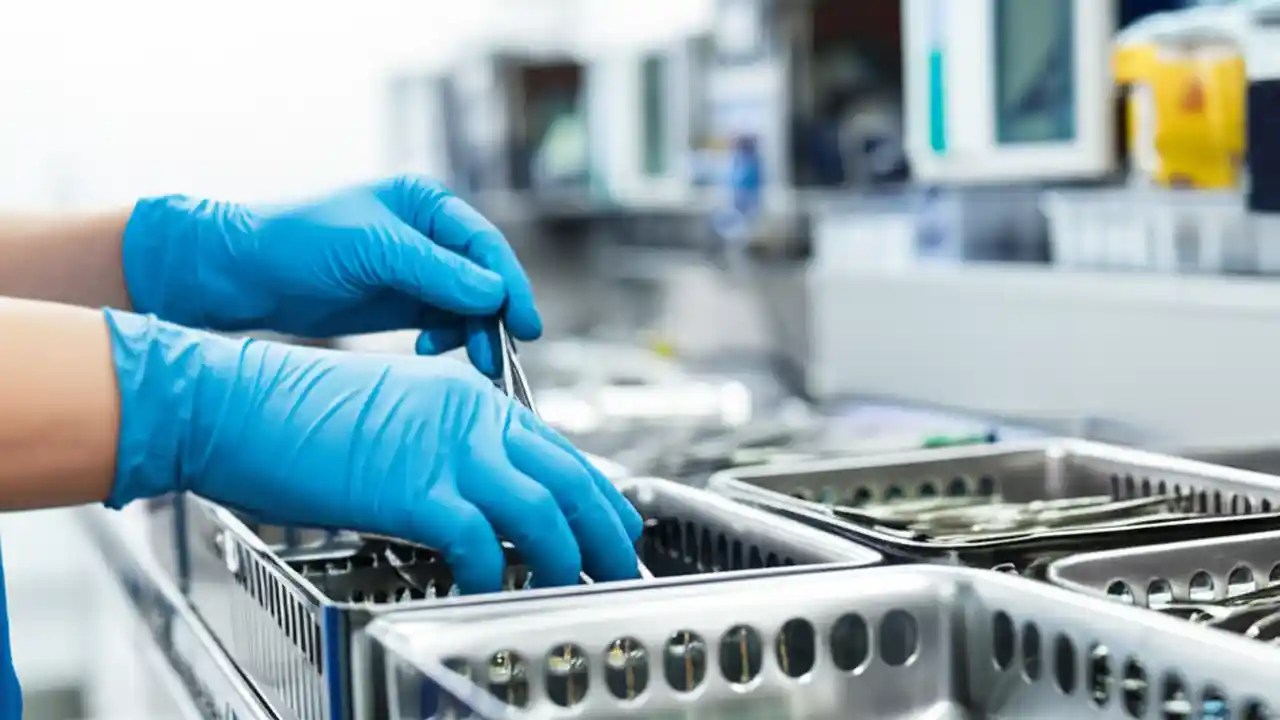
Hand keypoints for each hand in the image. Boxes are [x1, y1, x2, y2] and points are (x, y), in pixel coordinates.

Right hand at [103, 309, 641, 592]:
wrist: (236, 401)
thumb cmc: (296, 412)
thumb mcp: (393, 410)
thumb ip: (444, 439)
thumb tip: (474, 484)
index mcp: (469, 396)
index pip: (557, 447)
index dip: (598, 492)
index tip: (614, 524)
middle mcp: (471, 416)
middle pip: (569, 477)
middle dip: (606, 530)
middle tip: (622, 565)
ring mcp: (446, 450)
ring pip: (542, 510)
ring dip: (567, 558)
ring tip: (573, 589)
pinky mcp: (413, 488)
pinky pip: (480, 542)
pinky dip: (495, 574)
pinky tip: (491, 591)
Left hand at [121, 176, 540, 375]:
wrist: (240, 275)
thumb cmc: (297, 244)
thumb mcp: (371, 250)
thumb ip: (436, 271)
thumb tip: (494, 294)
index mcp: (426, 204)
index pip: (485, 246)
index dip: (509, 284)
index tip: (525, 324)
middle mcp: (429, 236)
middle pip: (485, 279)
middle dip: (495, 317)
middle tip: (499, 357)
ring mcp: (418, 272)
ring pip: (469, 307)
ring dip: (474, 335)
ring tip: (473, 364)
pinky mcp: (403, 304)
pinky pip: (445, 325)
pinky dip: (448, 341)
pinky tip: (429, 353)